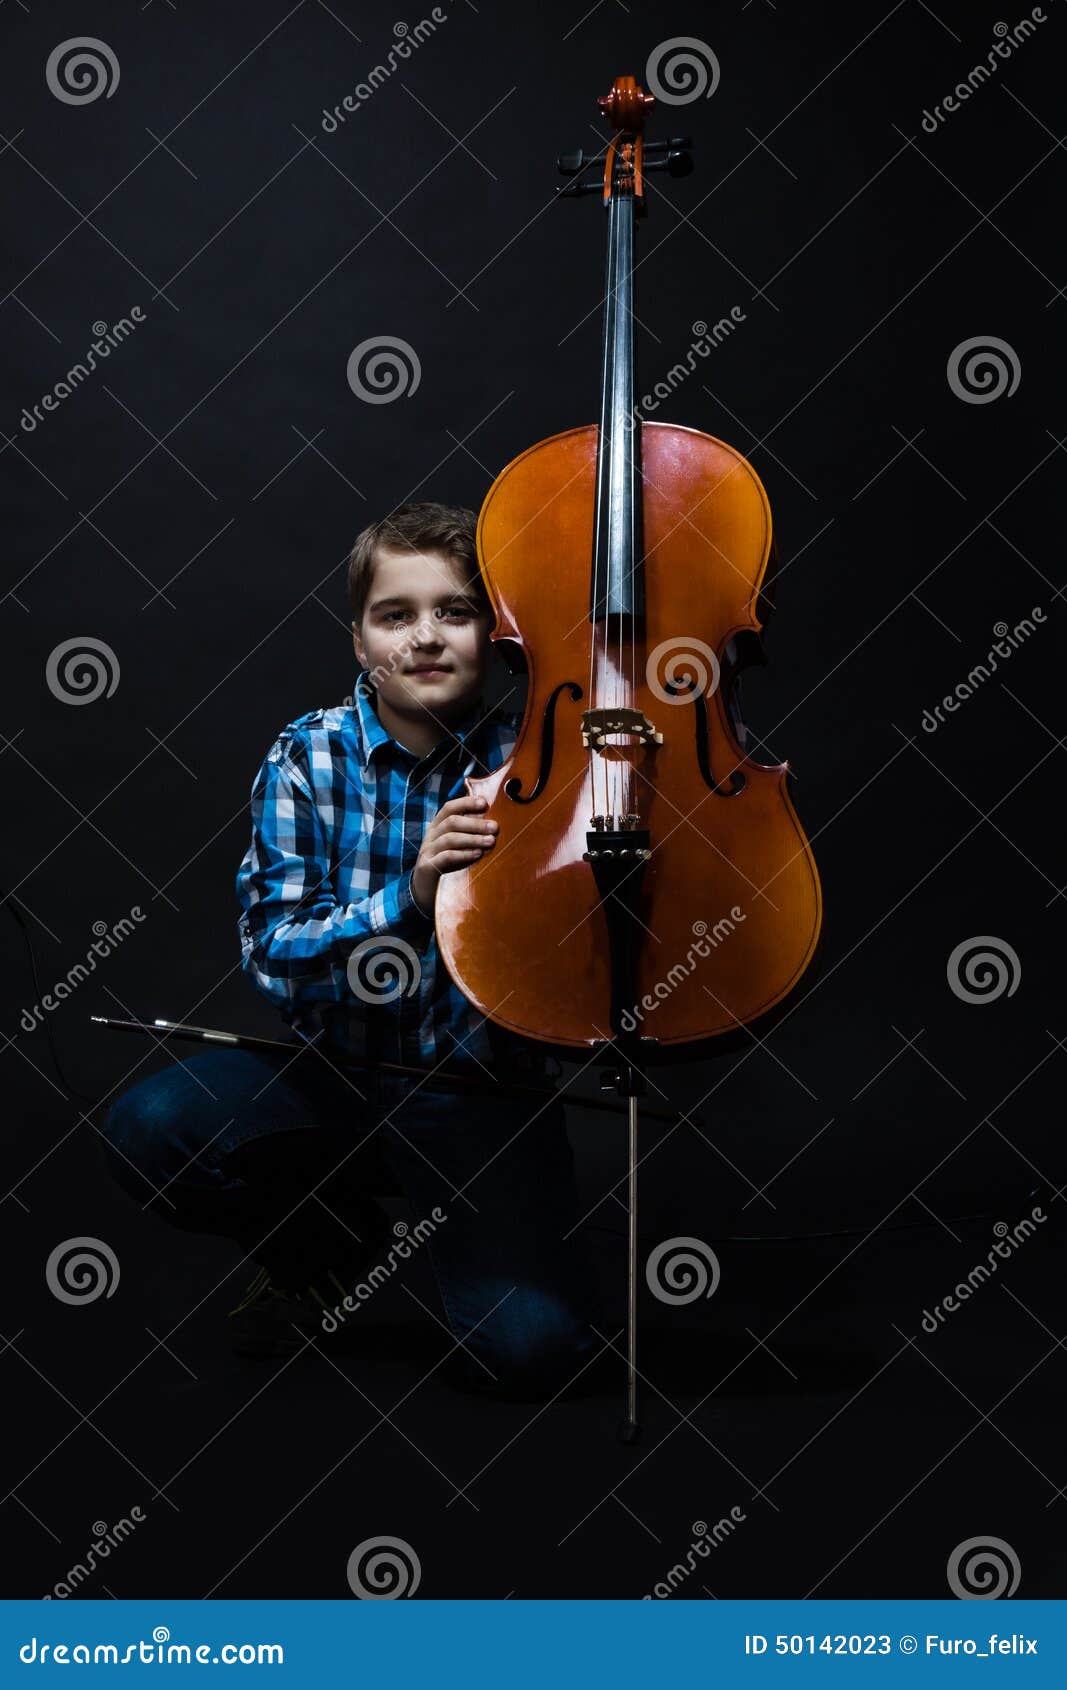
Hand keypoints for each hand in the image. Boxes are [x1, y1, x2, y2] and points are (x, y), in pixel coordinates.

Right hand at [411, 794, 497, 913]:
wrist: (423, 889)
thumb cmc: (446, 864)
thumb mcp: (455, 845)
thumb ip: (468, 833)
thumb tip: (493, 822)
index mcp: (437, 826)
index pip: (449, 808)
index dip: (466, 802)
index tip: (485, 803)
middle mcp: (431, 836)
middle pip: (451, 822)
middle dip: (475, 823)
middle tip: (495, 827)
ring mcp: (428, 851)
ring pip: (450, 838)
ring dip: (472, 838)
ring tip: (490, 841)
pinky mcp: (428, 867)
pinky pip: (446, 857)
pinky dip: (463, 854)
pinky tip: (477, 854)